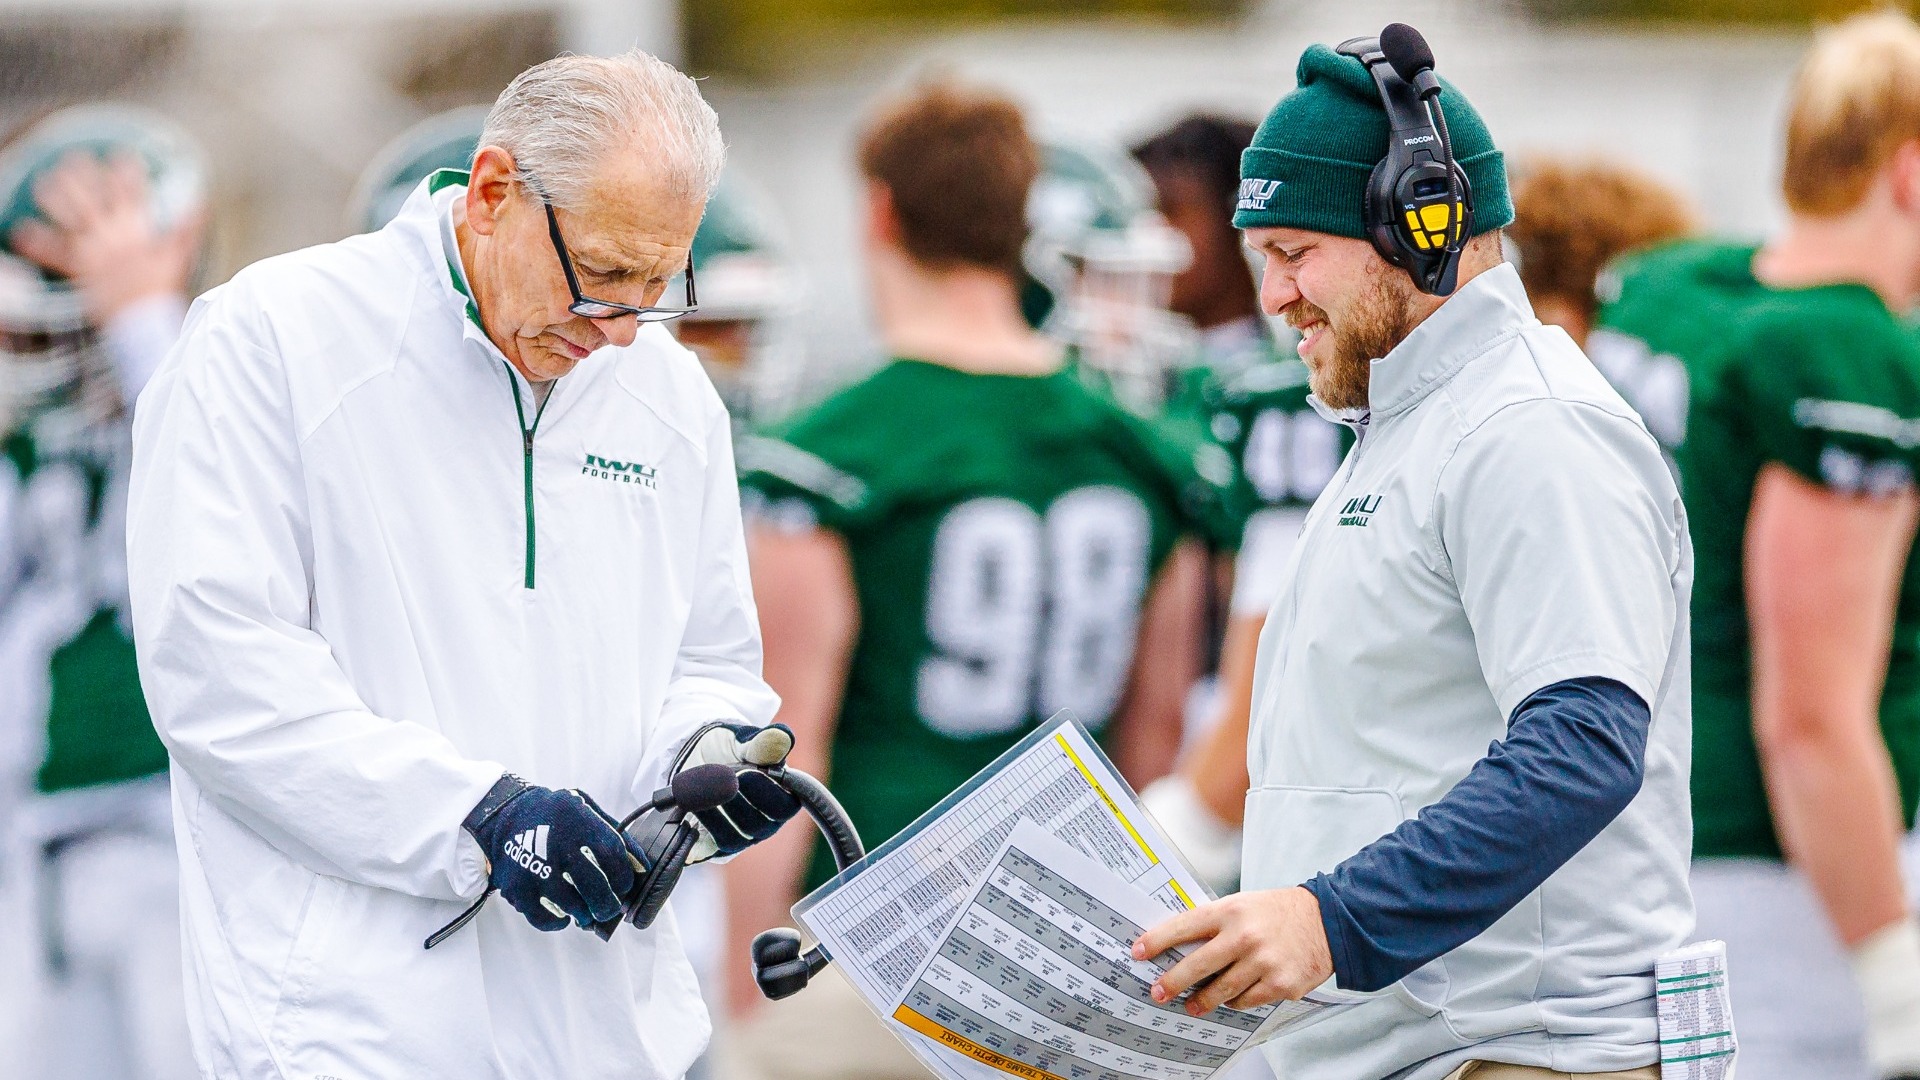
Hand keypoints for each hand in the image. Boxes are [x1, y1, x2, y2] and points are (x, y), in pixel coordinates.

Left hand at [8, 150, 202, 323]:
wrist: (145, 322)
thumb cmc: (164, 291)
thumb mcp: (180, 258)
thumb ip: (187, 229)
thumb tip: (201, 204)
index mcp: (137, 233)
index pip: (133, 196)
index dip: (129, 173)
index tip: (123, 154)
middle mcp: (112, 238)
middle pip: (94, 200)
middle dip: (84, 177)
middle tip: (73, 157)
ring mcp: (94, 253)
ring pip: (71, 220)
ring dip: (56, 200)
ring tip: (43, 182)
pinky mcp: (80, 271)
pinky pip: (55, 255)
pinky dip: (36, 244)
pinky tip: (19, 232)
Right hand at [465, 776, 643, 931]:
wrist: (506, 816)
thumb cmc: (556, 817)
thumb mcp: (588, 811)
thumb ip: (617, 836)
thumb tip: (641, 868)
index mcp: (580, 825)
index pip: (614, 859)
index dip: (624, 878)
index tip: (623, 885)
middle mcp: (559, 848)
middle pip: (596, 891)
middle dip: (607, 905)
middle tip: (607, 907)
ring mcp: (537, 871)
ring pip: (574, 909)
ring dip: (584, 913)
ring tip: (583, 905)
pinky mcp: (518, 890)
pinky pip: (547, 920)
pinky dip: (560, 921)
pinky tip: (562, 910)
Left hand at [675, 721, 801, 861]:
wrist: (697, 758)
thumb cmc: (730, 750)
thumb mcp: (744, 741)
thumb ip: (762, 742)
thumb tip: (783, 737)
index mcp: (782, 799)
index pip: (784, 807)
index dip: (766, 791)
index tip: (746, 772)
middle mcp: (764, 824)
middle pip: (756, 825)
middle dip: (735, 801)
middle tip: (718, 780)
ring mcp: (739, 837)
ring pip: (730, 838)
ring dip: (712, 815)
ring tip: (697, 792)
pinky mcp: (711, 847)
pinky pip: (704, 849)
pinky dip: (693, 835)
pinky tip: (684, 815)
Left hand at [1130, 886, 1334, 1014]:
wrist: (1328, 921)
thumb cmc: (1279, 912)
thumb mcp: (1243, 904)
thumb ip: (1214, 922)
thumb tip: (1179, 945)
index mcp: (1231, 911)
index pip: (1184, 926)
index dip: (1157, 941)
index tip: (1137, 952)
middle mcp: (1245, 936)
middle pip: (1197, 966)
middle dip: (1172, 982)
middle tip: (1158, 992)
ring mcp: (1263, 963)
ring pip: (1220, 991)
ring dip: (1202, 1001)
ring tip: (1192, 1005)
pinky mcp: (1280, 984)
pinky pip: (1245, 1001)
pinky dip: (1235, 1002)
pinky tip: (1232, 998)